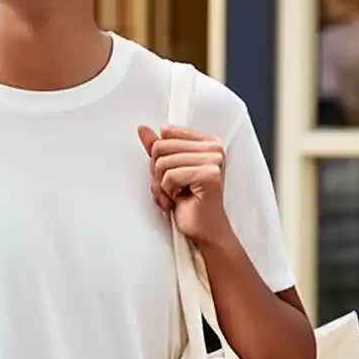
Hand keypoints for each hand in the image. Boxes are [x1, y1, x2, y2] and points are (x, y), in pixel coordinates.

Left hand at [138, 125, 229, 244]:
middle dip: (158, 172)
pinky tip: (179, 200)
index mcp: (207, 142)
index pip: (167, 133)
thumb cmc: (189, 203)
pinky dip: (167, 192)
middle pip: (162, 146)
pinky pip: (171, 176)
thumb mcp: (167, 170)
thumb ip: (157, 148)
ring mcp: (214, 161)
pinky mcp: (210, 175)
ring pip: (164, 162)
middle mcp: (214, 148)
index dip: (158, 156)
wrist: (203, 229)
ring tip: (175, 195)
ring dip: (162, 185)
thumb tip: (143, 129)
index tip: (170, 173)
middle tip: (170, 187)